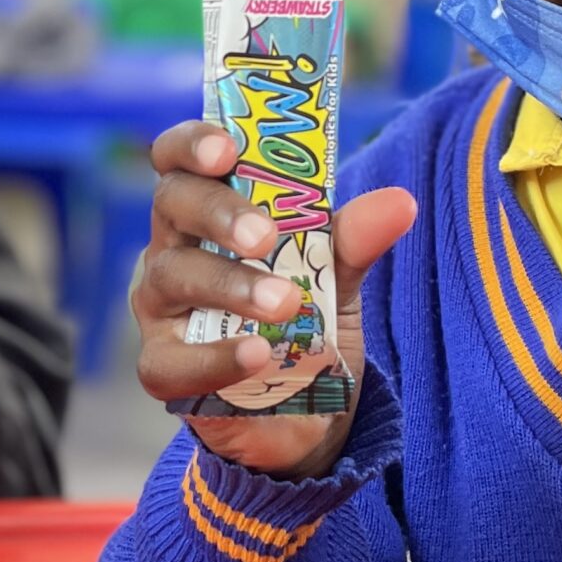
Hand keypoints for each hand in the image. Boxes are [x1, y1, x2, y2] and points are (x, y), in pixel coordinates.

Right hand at [133, 120, 416, 479]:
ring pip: (175, 277)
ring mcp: (162, 310)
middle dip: (219, 214)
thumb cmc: (306, 324)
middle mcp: (174, 249)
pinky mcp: (162, 368)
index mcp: (207, 211)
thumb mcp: (337, 276)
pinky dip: (216, 359)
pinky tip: (258, 355)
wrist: (308, 417)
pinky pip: (172, 360)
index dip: (193, 144)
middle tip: (265, 237)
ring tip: (284, 304)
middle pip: (174, 206)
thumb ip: (354, 240)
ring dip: (231, 286)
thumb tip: (399, 202)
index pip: (180, 160)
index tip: (228, 149)